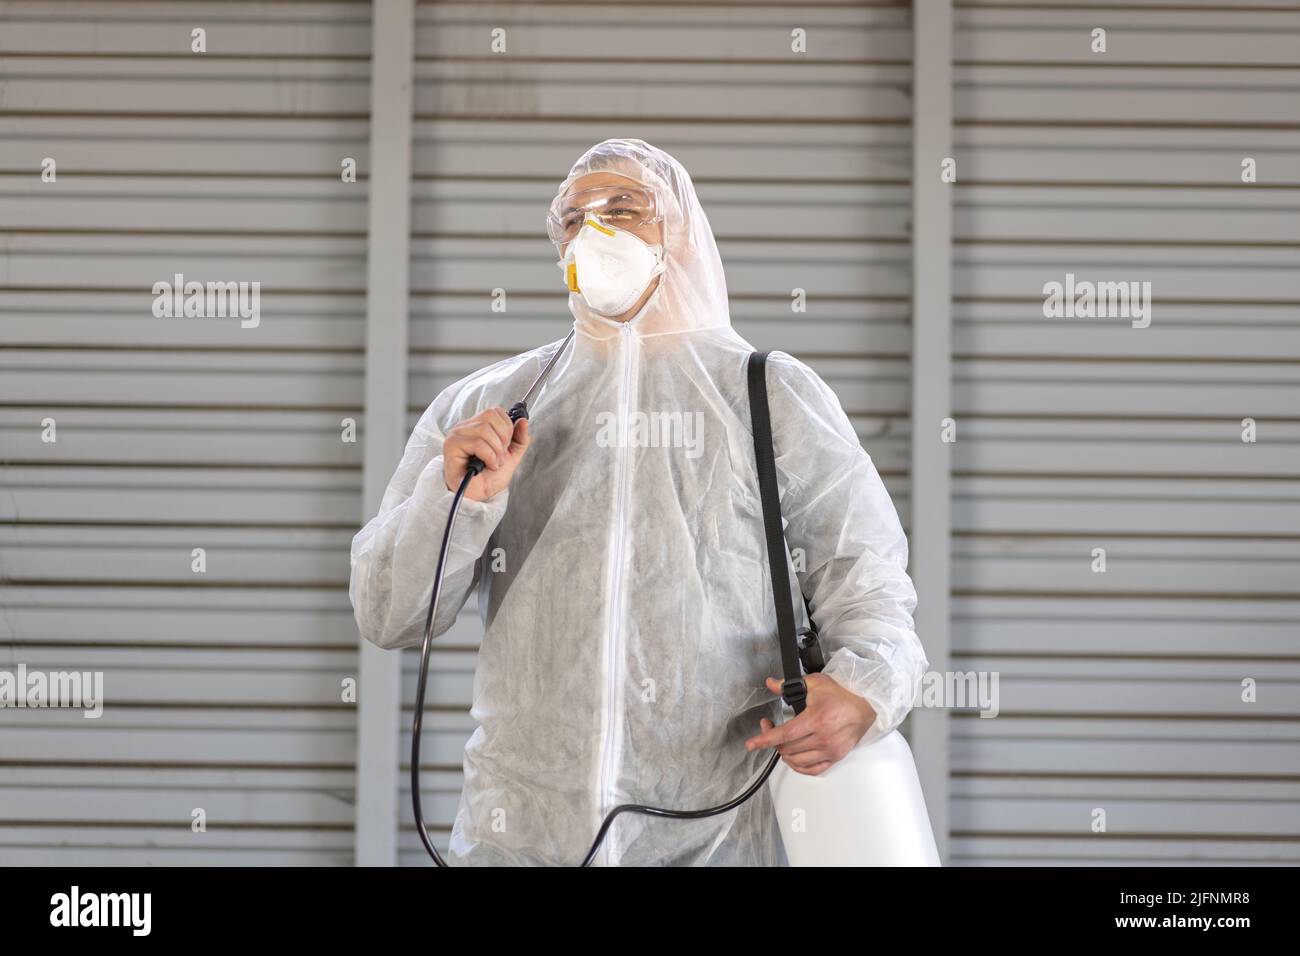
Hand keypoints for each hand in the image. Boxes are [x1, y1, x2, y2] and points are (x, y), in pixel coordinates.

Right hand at [443, 407, 530, 500]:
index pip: (495, 412)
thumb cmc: (489, 477)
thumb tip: (523, 421)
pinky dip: (489, 456)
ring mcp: (456, 435)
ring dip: (496, 450)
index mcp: (477, 426)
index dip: (506, 427)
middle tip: (500, 455)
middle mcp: (465, 428)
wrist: (479, 496)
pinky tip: (488, 465)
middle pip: (490, 416)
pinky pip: (477, 443)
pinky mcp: (451, 446)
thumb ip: (519, 438)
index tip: (506, 445)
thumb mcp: (511, 455)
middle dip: (503, 438)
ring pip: (484, 430)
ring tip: (494, 462)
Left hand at [744, 673, 876, 775]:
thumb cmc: (841, 695)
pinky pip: (811, 770)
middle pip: (788, 748)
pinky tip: (792, 757)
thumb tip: (771, 684)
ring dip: (784, 752)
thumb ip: (789, 685)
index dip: (765, 739)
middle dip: (772, 740)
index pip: (784, 734)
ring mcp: (830, 750)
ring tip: (781, 740)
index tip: (751, 744)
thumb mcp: (815, 683)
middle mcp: (823, 738)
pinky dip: (798, 766)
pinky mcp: (835, 757)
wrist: (865, 707)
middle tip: (769, 727)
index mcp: (816, 720)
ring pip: (796, 760)